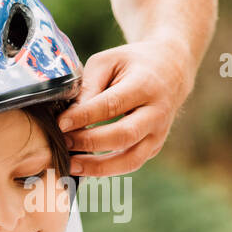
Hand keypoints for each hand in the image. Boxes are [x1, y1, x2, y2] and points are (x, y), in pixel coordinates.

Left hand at [56, 39, 190, 178]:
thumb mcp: (108, 62)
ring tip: (71, 165)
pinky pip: (130, 164)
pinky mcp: (154, 147)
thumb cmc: (132, 64)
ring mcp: (158, 134)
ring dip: (98, 167)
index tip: (60, 123)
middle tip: (63, 143)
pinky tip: (85, 166)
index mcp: (145, 85)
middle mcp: (156, 113)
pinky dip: (106, 169)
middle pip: (123, 136)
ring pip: (130, 160)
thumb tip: (69, 118)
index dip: (84, 116)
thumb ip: (89, 86)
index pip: (112, 105)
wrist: (171, 71)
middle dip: (89, 142)